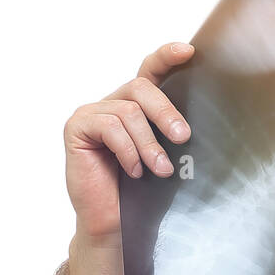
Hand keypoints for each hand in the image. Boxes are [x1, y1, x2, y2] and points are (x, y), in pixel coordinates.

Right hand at [63, 41, 194, 274]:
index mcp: (134, 105)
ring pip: (128, 112)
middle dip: (165, 111)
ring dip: (149, 144)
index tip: (189, 52)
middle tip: (183, 137)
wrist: (115, 223)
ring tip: (160, 171)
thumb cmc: (142, 192)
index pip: (149, 71)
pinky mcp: (76, 127)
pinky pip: (110, 127)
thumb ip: (171, 133)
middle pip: (141, 88)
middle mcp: (112, 103)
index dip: (166, 57)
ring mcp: (91, 112)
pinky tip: (134, 172)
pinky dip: (128, 151)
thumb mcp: (164, 157)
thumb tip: (198, 124)